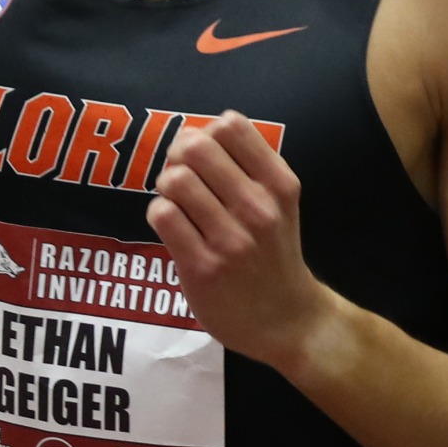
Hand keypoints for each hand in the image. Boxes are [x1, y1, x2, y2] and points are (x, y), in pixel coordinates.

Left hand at [147, 112, 329, 369]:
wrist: (288, 320)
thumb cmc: (274, 253)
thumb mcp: (280, 203)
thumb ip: (247, 165)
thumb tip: (190, 133)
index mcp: (279, 185)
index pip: (231, 126)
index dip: (206, 132)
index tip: (205, 156)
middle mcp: (259, 208)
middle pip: (196, 147)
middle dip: (179, 156)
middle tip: (183, 177)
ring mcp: (231, 240)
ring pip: (175, 180)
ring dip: (167, 187)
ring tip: (178, 203)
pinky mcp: (202, 267)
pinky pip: (162, 215)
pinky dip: (160, 213)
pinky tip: (173, 226)